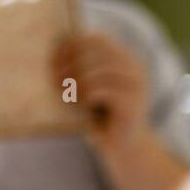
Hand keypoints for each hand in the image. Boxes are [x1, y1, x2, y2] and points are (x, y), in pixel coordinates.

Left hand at [53, 31, 149, 156]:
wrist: (125, 149)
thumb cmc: (101, 118)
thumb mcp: (90, 89)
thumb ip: (81, 70)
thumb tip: (53, 52)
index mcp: (125, 60)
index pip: (98, 39)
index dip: (74, 45)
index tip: (55, 58)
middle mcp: (134, 68)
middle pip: (98, 51)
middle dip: (72, 62)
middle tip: (56, 77)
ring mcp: (136, 85)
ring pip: (100, 70)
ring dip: (77, 80)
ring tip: (65, 92)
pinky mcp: (133, 104)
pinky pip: (104, 90)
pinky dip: (87, 95)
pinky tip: (81, 104)